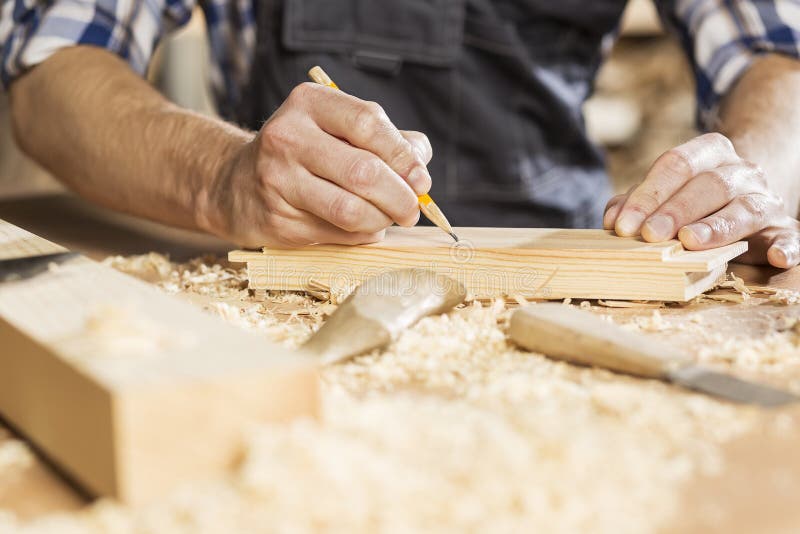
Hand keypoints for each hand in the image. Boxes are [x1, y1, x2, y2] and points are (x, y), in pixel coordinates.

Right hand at [203, 82, 431, 247]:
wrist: (236, 184)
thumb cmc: (304, 154)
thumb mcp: (338, 130)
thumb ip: (386, 140)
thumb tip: (421, 165)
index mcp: (309, 104)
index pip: (367, 123)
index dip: (403, 155)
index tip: (422, 179)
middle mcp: (288, 137)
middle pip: (364, 172)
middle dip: (400, 197)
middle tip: (412, 209)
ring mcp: (278, 180)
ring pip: (351, 210)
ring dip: (382, 220)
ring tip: (388, 218)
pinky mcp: (277, 220)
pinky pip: (336, 234)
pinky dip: (360, 235)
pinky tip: (360, 227)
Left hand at [603, 133, 799, 267]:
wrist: (744, 199)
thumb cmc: (691, 198)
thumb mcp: (662, 193)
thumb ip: (636, 202)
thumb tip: (612, 219)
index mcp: (710, 153)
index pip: (677, 164)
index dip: (648, 193)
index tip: (624, 224)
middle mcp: (741, 172)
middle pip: (709, 185)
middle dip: (675, 210)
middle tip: (650, 235)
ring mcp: (765, 199)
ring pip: (745, 208)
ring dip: (717, 226)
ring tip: (690, 241)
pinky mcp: (782, 230)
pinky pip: (790, 238)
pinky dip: (787, 248)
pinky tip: (776, 258)